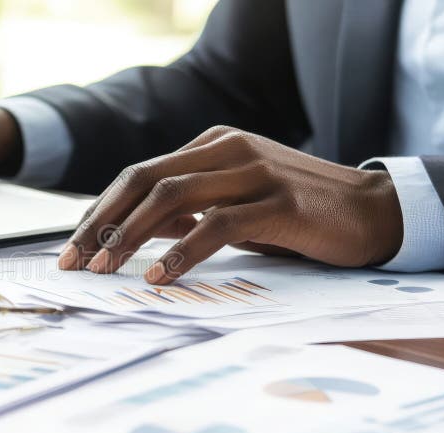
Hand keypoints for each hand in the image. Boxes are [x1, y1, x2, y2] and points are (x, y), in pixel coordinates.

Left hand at [57, 126, 403, 284]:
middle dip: (103, 221)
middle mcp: (226, 149)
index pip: (140, 174)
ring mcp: (253, 170)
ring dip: (130, 235)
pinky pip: (216, 224)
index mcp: (211, 145)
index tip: (74, 245)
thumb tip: (135, 230)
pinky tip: (158, 275)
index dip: (102, 210)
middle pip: (144, 180)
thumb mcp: (233, 202)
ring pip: (172, 196)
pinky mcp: (277, 200)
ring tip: (105, 268)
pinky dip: (181, 251)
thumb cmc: (293, 211)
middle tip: (75, 260)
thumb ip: (189, 208)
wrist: (369, 209)